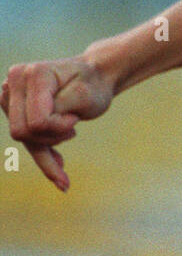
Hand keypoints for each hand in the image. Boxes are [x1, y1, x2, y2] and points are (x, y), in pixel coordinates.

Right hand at [1, 56, 115, 189]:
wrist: (95, 77)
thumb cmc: (93, 85)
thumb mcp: (86, 96)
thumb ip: (60, 110)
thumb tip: (34, 128)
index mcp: (32, 74)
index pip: (36, 121)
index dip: (58, 127)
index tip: (75, 118)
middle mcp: (14, 82)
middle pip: (23, 132)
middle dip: (51, 137)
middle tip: (73, 126)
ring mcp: (11, 97)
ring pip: (24, 139)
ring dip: (50, 143)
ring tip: (70, 131)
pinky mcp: (15, 111)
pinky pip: (26, 143)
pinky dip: (45, 161)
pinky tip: (63, 181)